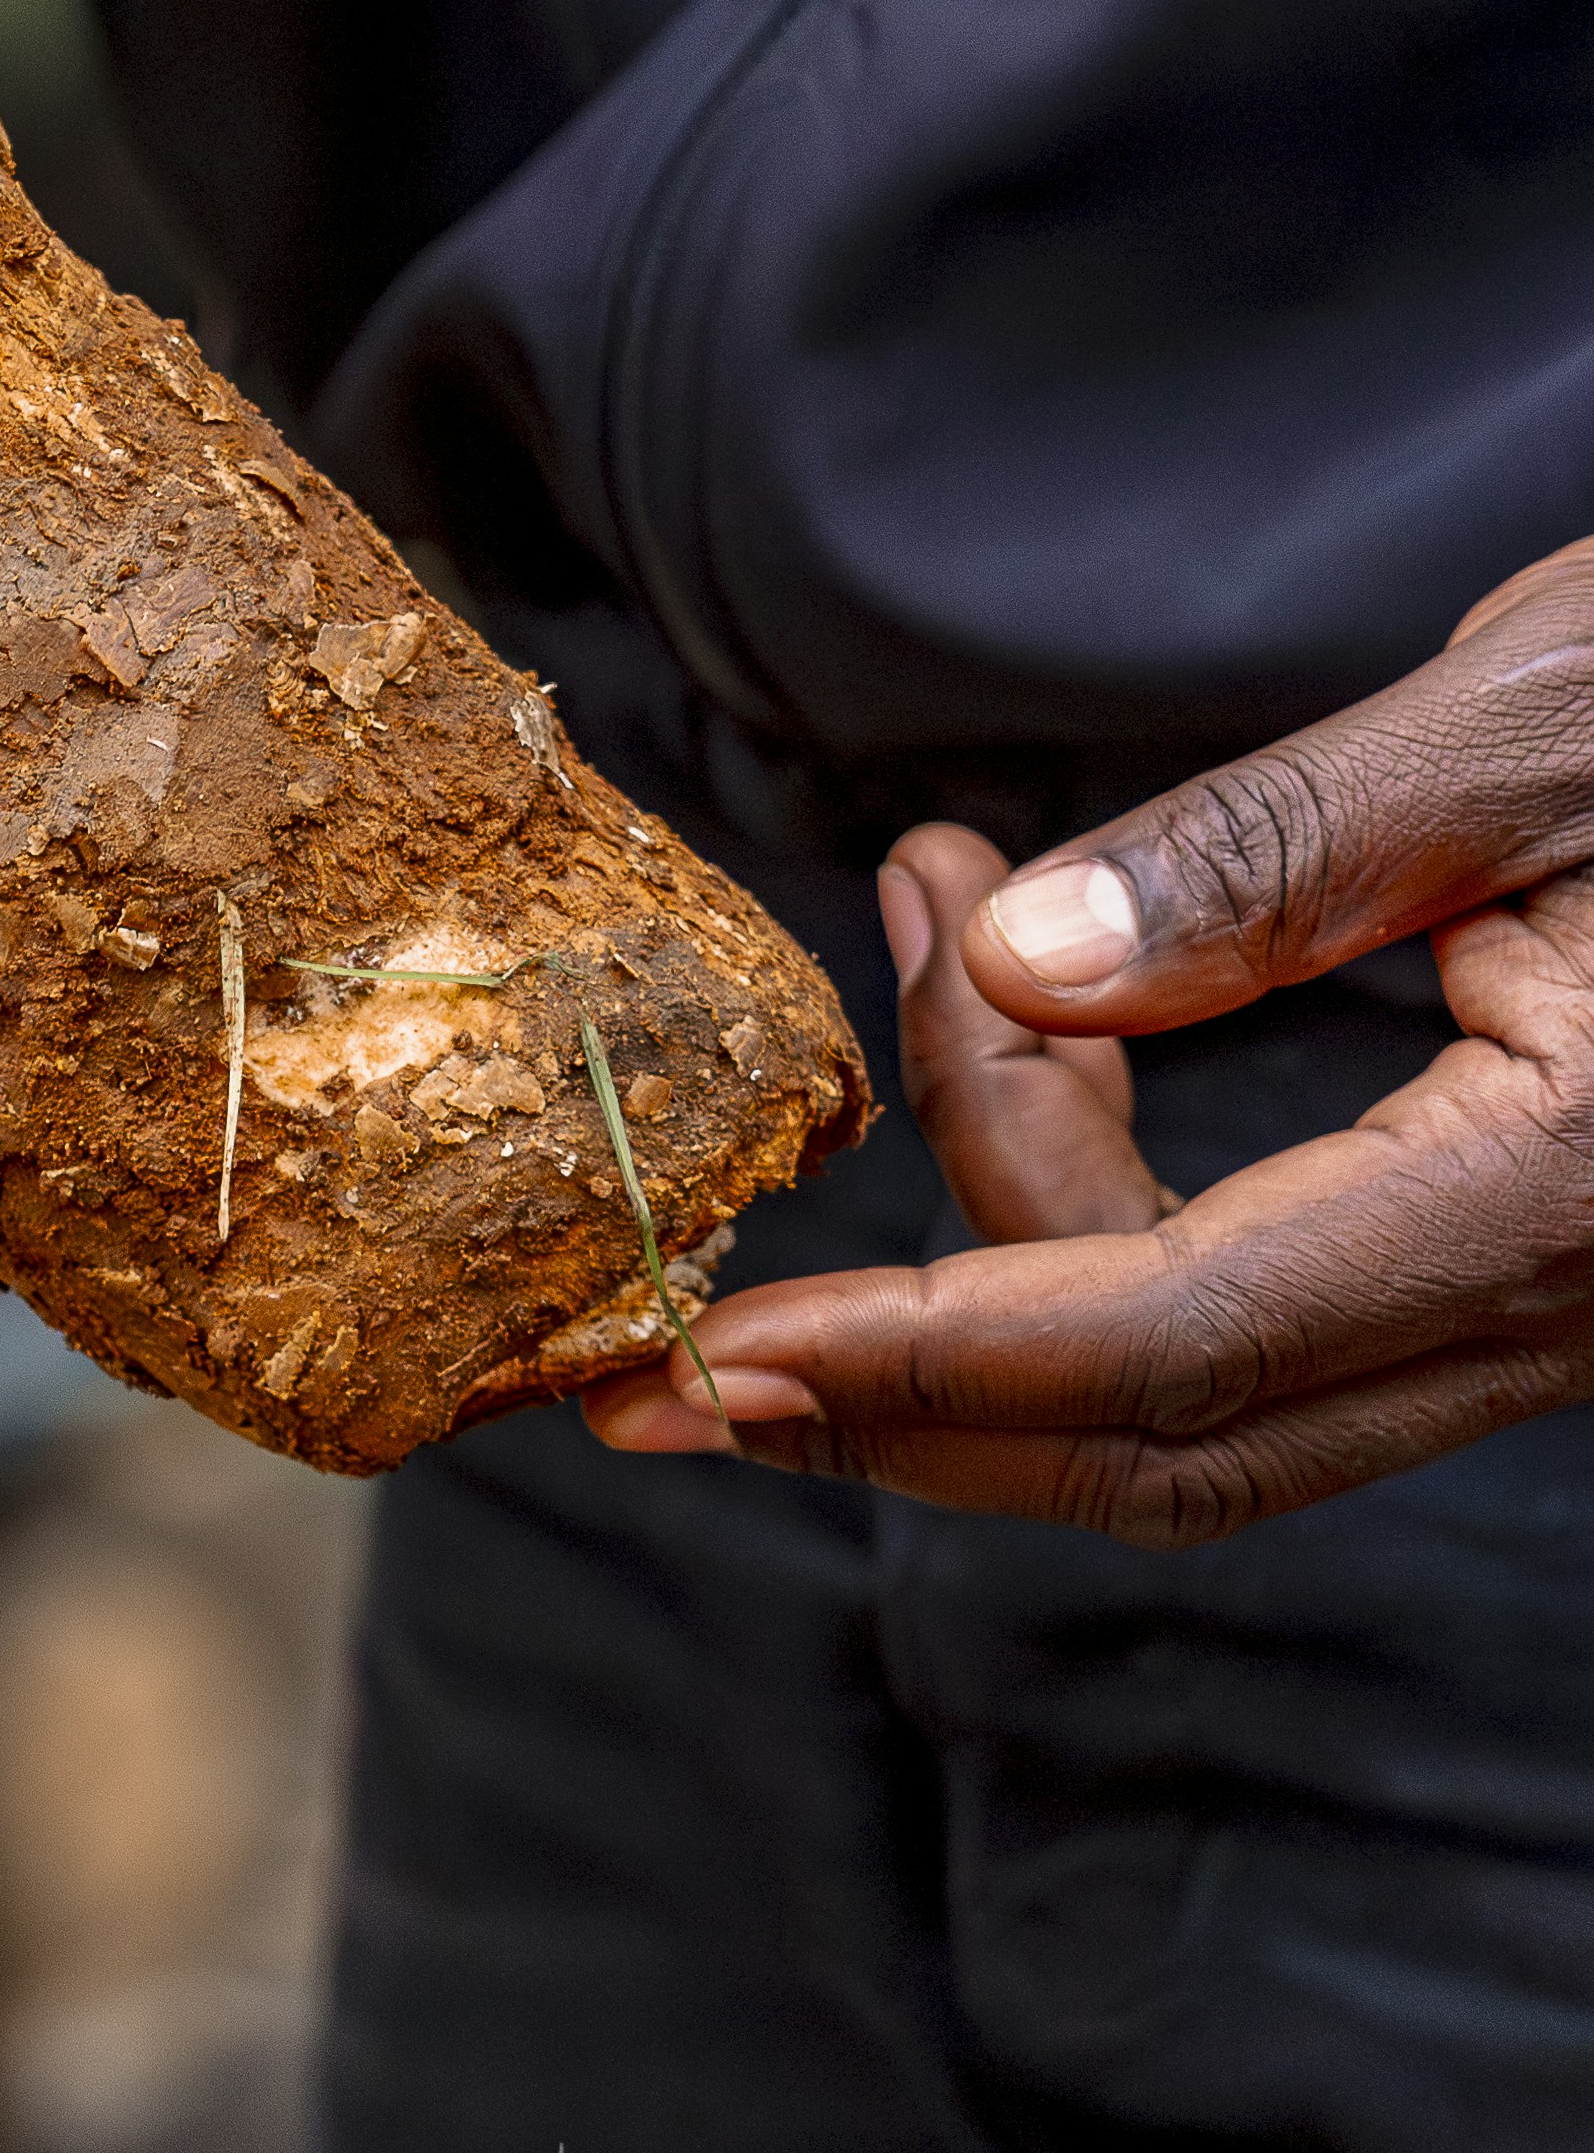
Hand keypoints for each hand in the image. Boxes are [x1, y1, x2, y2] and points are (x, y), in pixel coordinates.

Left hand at [584, 542, 1593, 1538]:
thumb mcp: (1541, 721)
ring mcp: (1530, 1297)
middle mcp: (1554, 1294)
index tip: (708, 1359)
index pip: (1188, 1337)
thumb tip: (1021, 958)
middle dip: (893, 1392)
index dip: (930, 1361)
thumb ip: (1282, 853)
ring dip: (988, 1206)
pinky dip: (1083, 1170)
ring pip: (1194, 1376)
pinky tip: (1012, 970)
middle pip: (1167, 1431)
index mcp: (1571, 1189)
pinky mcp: (1496, 1247)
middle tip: (651, 1325)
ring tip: (923, 898)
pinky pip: (1246, 1293)